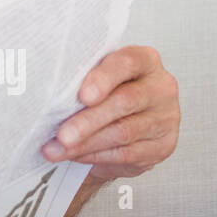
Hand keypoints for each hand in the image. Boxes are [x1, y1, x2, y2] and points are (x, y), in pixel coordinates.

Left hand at [42, 45, 179, 182]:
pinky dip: (95, 155)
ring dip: (86, 143)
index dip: (103, 79)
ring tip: (59, 148)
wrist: (129, 120)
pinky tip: (76, 154)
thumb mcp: (98, 76)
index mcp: (145, 60)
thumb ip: (83, 78)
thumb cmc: (109, 90)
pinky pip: (126, 153)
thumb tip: (50, 95)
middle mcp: (161, 87)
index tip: (82, 96)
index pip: (127, 63)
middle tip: (62, 134)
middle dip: (88, 121)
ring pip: (122, 132)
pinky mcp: (163, 145)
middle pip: (124, 102)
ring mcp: (165, 118)